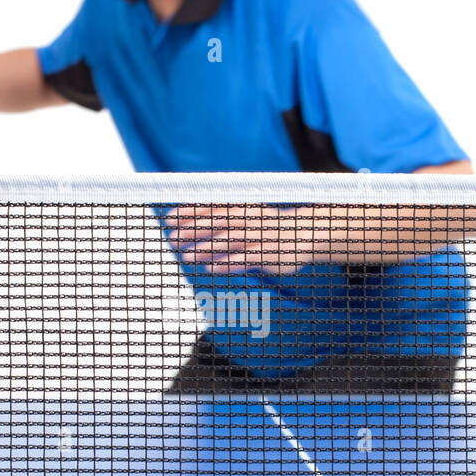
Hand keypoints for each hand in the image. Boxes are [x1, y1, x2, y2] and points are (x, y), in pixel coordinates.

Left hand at [164, 204, 325, 274]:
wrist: (306, 234)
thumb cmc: (270, 227)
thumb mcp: (247, 216)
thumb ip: (224, 220)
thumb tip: (193, 224)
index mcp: (242, 207)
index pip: (211, 207)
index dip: (189, 211)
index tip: (169, 217)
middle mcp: (249, 220)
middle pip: (216, 223)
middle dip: (192, 230)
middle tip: (172, 238)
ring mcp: (259, 237)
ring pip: (228, 242)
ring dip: (206, 249)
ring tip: (186, 257)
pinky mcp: (268, 254)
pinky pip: (245, 260)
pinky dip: (227, 263)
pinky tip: (210, 269)